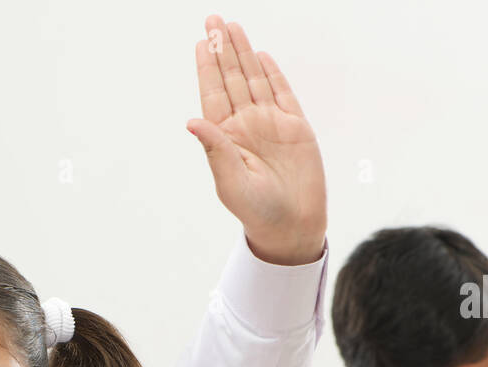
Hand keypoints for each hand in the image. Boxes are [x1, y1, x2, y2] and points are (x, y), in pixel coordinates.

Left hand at [188, 15, 326, 265]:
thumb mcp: (230, 181)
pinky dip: (271, 74)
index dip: (207, 68)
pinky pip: (282, 93)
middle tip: (213, 20)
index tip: (200, 43)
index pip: (214, 95)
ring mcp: (270, 124)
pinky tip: (260, 56)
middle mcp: (246, 126)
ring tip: (232, 28)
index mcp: (226, 138)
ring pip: (254, 80)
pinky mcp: (295, 127)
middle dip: (222, 49)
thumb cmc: (257, 211)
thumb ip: (215, 149)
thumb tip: (192, 121)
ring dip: (243, 54)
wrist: (292, 225)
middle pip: (232, 79)